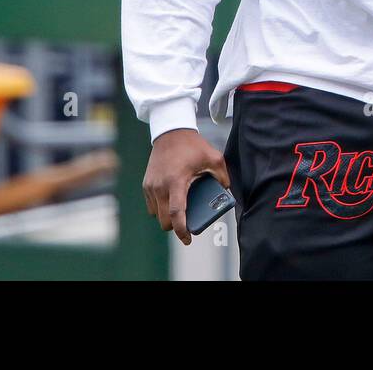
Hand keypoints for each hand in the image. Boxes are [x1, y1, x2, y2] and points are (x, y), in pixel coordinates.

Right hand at [143, 128, 230, 245]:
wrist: (170, 132)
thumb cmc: (193, 145)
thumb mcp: (213, 157)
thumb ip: (222, 175)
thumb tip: (226, 191)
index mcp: (176, 181)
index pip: (176, 213)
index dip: (181, 230)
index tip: (188, 240)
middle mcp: (160, 186)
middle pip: (164, 220)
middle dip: (176, 226)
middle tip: (188, 222)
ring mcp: (151, 186)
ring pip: (157, 214)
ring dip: (167, 216)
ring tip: (181, 208)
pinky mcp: (146, 184)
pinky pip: (152, 205)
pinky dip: (161, 207)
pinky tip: (172, 200)